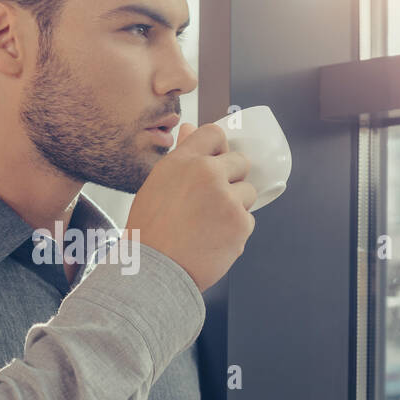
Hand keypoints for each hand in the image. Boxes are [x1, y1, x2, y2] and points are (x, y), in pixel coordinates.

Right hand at [123, 121, 257, 292]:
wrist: (154, 271)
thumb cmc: (150, 231)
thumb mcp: (157, 184)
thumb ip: (181, 156)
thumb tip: (190, 129)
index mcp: (183, 161)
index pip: (214, 134)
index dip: (218, 150)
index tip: (216, 164)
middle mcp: (207, 173)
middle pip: (240, 161)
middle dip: (231, 180)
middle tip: (211, 202)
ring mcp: (227, 198)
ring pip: (248, 192)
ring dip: (235, 206)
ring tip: (209, 224)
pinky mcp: (241, 223)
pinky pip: (249, 219)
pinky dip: (235, 230)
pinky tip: (213, 239)